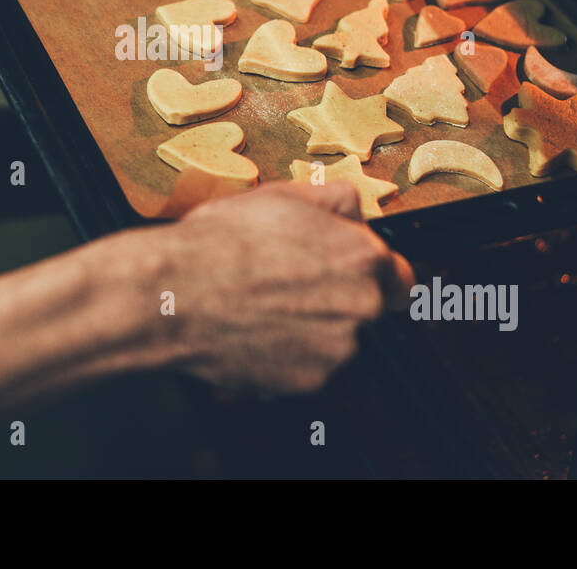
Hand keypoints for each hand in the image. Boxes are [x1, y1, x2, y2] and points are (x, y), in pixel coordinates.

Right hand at [161, 181, 414, 393]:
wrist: (175, 293)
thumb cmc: (222, 241)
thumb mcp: (282, 195)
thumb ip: (335, 199)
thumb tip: (354, 207)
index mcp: (362, 257)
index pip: (400, 278)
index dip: (376, 275)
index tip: (353, 276)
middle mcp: (361, 306)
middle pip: (366, 311)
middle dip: (336, 301)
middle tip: (290, 287)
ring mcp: (336, 350)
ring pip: (335, 342)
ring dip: (310, 330)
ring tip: (261, 307)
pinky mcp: (307, 382)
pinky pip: (305, 369)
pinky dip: (285, 356)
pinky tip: (252, 332)